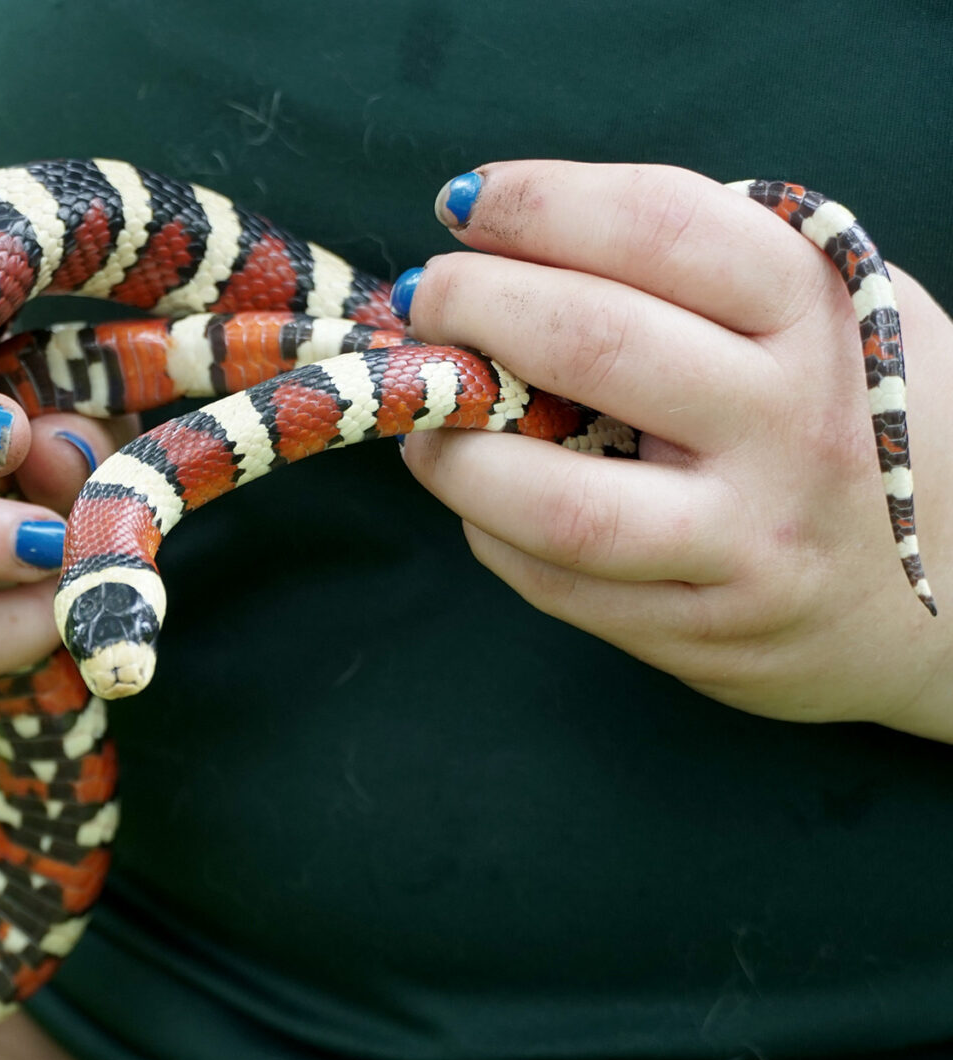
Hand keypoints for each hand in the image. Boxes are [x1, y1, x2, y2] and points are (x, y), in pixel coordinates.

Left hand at [396, 161, 952, 741]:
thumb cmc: (856, 421)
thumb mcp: (826, 316)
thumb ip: (703, 273)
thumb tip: (518, 243)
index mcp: (821, 316)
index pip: (661, 228)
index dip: (537, 203)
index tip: (466, 204)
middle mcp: (792, 426)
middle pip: (591, 343)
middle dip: (473, 304)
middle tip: (427, 296)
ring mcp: (746, 540)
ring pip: (554, 498)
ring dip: (453, 448)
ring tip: (428, 418)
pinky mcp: (702, 633)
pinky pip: (554, 580)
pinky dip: (488, 528)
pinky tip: (482, 492)